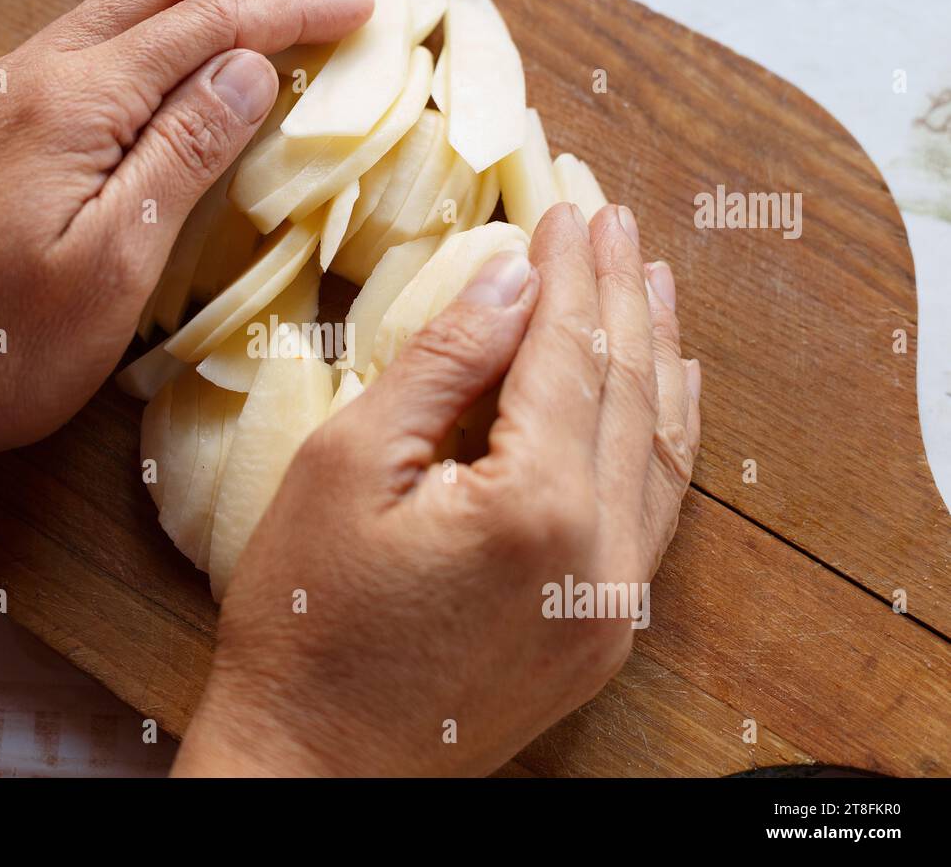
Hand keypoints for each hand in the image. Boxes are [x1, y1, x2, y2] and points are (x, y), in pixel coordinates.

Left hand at [0, 0, 371, 474]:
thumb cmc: (5, 347)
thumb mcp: (113, 262)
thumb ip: (182, 154)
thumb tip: (251, 68)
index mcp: (68, 103)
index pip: (204, 25)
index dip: (291, 10)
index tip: (362, 9)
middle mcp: (29, 73)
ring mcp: (1, 90)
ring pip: (122, 6)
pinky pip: (90, 42)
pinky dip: (160, 28)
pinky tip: (190, 46)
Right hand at [174, 203, 701, 776]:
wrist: (316, 765)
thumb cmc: (306, 617)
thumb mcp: (346, 469)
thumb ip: (441, 366)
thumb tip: (509, 281)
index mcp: (537, 509)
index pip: (570, 354)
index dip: (568, 274)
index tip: (567, 206)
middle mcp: (602, 557)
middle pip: (629, 393)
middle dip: (621, 296)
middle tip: (615, 220)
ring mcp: (615, 604)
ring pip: (662, 453)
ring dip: (657, 357)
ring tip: (653, 282)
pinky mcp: (605, 632)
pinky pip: (656, 513)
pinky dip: (662, 439)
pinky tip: (665, 394)